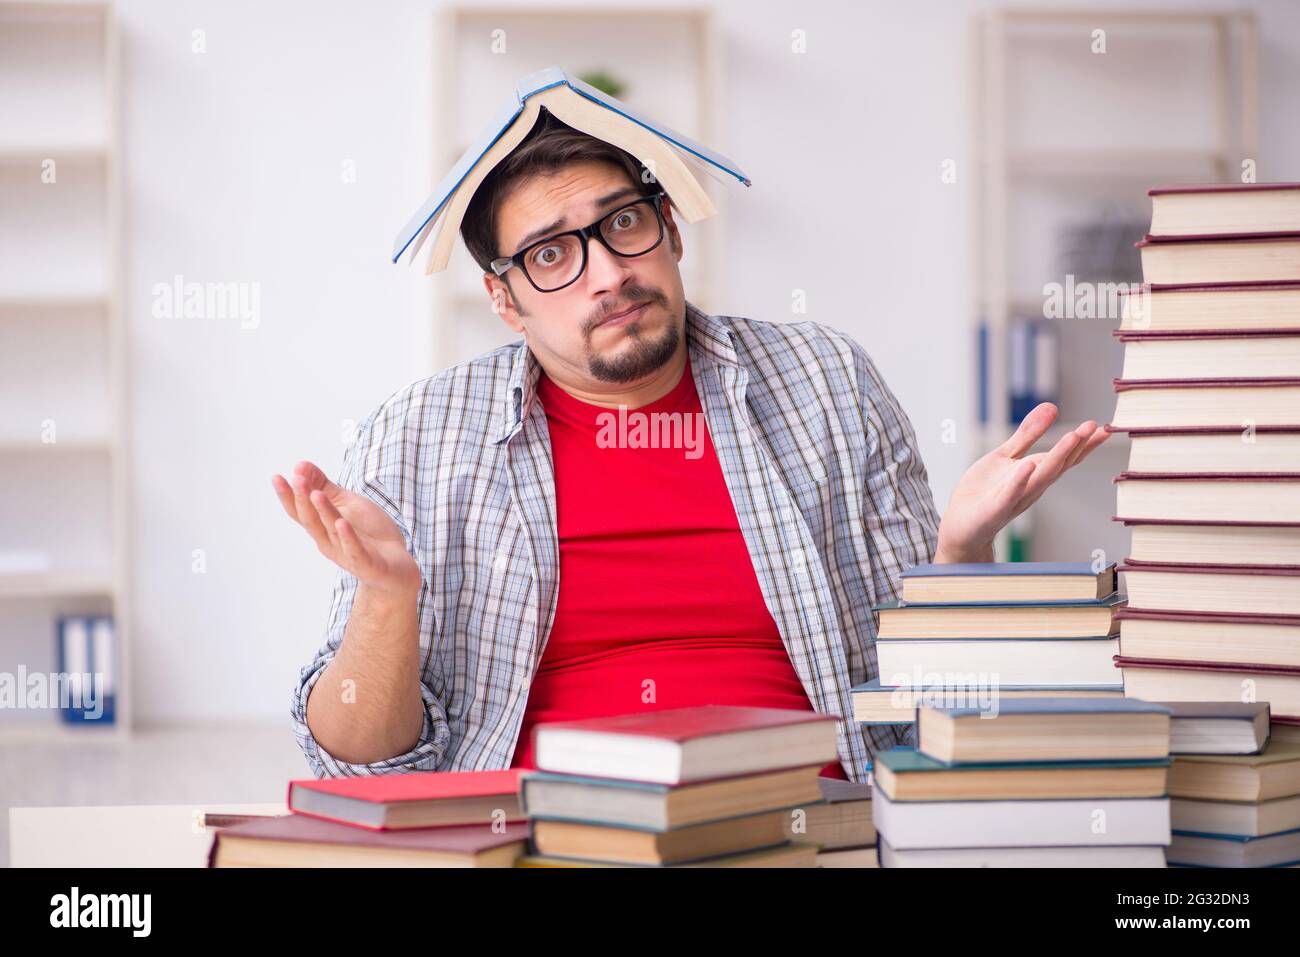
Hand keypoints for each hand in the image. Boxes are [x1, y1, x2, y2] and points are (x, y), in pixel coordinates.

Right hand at [271, 460, 420, 597]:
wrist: (397, 566)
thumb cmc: (370, 533)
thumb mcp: (347, 504)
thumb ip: (324, 487)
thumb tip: (300, 465)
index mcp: (322, 528)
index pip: (300, 512)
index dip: (288, 496)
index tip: (277, 477)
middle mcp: (329, 542)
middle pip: (312, 520)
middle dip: (302, 500)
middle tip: (296, 479)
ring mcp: (346, 554)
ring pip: (331, 531)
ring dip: (323, 512)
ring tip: (315, 493)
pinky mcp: (366, 564)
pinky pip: (355, 551)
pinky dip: (348, 538)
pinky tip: (341, 522)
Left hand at [934, 403, 1109, 563]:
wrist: (960, 525)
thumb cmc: (986, 490)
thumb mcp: (1006, 455)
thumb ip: (1028, 434)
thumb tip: (1051, 406)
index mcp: (1036, 473)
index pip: (1065, 457)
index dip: (1084, 443)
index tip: (1104, 428)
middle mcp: (1032, 486)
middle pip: (1058, 465)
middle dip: (1076, 446)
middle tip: (1094, 427)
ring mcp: (1016, 498)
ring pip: (1041, 477)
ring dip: (1057, 457)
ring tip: (1073, 437)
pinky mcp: (996, 508)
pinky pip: (1010, 493)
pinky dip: (1020, 480)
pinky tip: (1028, 465)